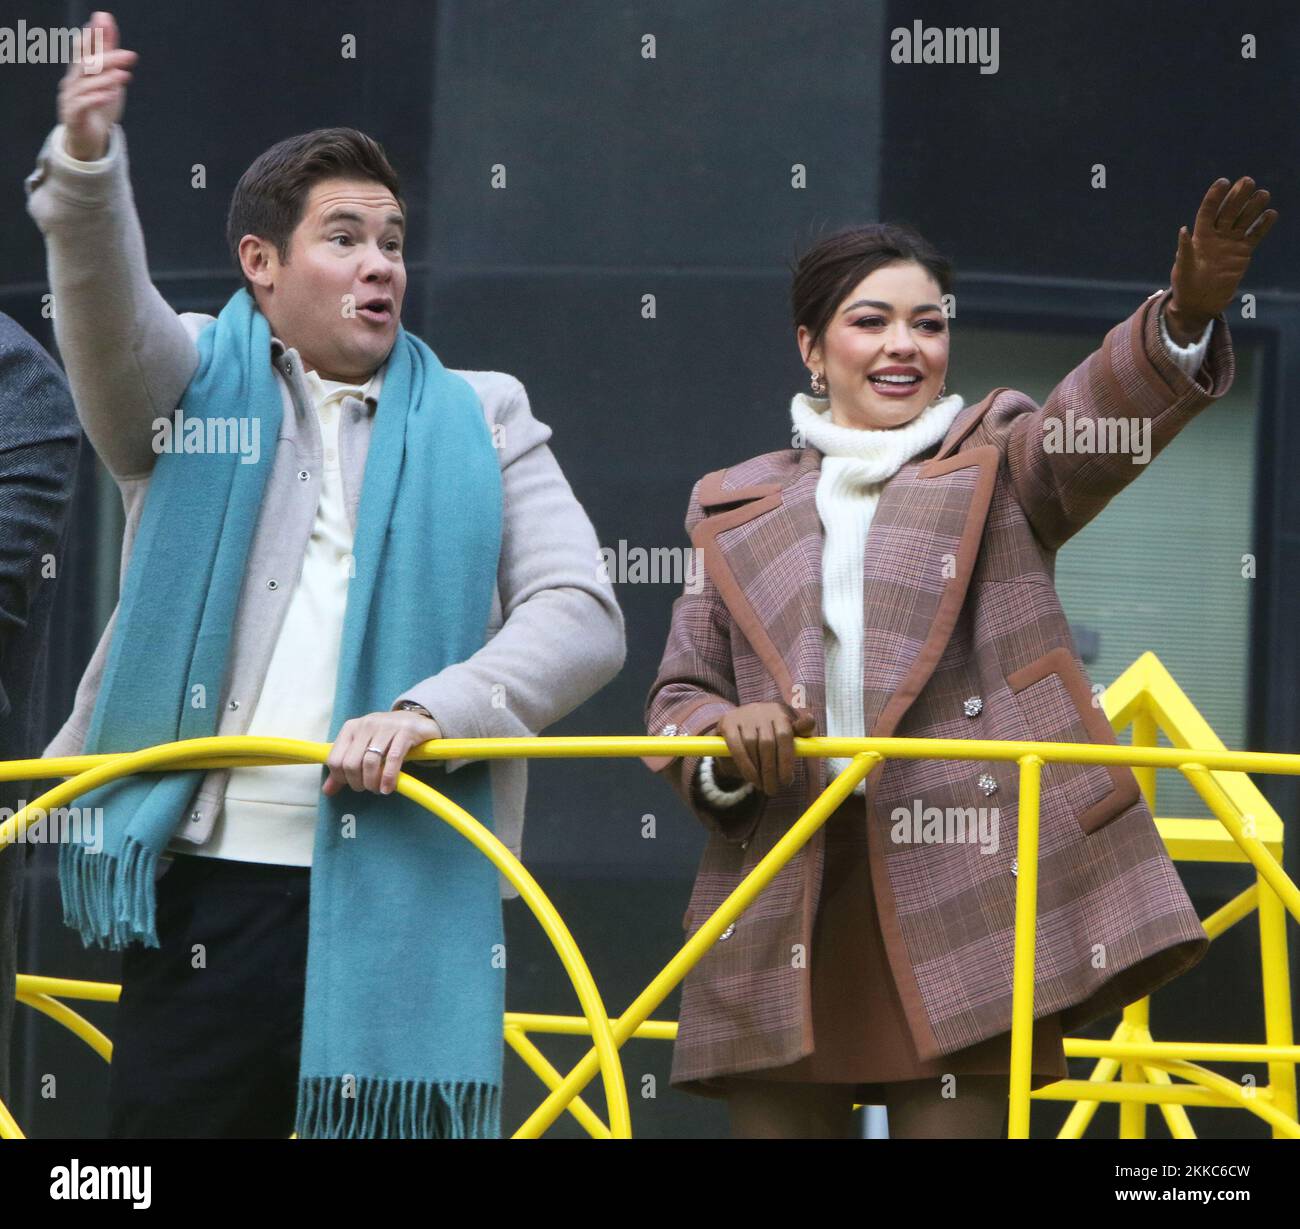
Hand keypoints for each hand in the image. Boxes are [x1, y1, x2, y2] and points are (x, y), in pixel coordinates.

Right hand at [57, 12, 135, 161]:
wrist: (87, 138)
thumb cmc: (97, 106)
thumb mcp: (107, 78)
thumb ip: (106, 50)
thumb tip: (105, 17)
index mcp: (80, 71)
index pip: (85, 48)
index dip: (93, 34)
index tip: (103, 19)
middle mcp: (72, 81)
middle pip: (87, 65)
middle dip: (107, 58)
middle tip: (130, 56)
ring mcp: (70, 98)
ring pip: (86, 85)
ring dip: (105, 79)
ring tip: (124, 76)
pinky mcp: (72, 116)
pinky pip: (82, 105)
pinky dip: (96, 99)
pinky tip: (111, 94)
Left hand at [323, 709, 443, 797]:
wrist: (416, 720)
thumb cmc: (386, 738)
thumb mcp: (363, 749)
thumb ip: (345, 768)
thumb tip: (327, 790)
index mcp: (351, 728)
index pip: (335, 760)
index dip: (341, 778)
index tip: (352, 784)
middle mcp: (366, 724)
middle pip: (351, 763)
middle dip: (357, 783)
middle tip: (368, 788)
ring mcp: (386, 726)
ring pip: (370, 762)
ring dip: (372, 783)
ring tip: (379, 790)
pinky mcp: (405, 732)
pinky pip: (392, 759)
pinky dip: (388, 778)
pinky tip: (388, 788)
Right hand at [713, 702, 815, 794]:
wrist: (738, 729)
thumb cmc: (769, 735)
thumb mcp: (788, 734)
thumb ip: (801, 731)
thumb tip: (810, 720)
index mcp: (779, 712)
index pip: (785, 735)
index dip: (787, 760)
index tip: (787, 781)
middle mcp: (761, 710)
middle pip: (768, 743)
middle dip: (771, 771)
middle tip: (773, 790)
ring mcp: (743, 715)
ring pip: (752, 745)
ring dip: (757, 770)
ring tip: (762, 786)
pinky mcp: (728, 722)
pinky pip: (736, 746)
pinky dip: (744, 764)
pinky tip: (750, 777)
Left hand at [1167, 176, 1277, 342]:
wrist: (1199, 304)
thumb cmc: (1185, 287)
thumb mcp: (1182, 269)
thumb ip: (1184, 250)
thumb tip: (1183, 229)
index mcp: (1200, 237)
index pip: (1208, 211)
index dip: (1215, 196)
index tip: (1224, 181)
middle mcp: (1216, 236)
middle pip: (1229, 211)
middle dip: (1238, 196)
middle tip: (1248, 180)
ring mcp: (1231, 243)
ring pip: (1244, 220)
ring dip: (1253, 206)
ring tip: (1263, 194)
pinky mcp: (1242, 253)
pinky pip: (1255, 235)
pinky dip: (1263, 225)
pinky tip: (1271, 213)